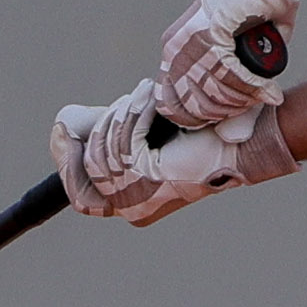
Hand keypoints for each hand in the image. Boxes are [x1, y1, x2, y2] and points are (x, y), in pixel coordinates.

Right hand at [51, 81, 297, 226]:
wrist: (242, 140)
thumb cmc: (203, 134)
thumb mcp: (145, 135)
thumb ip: (111, 134)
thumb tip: (65, 126)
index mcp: (131, 205)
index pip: (79, 195)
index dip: (65, 161)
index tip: (64, 129)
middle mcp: (132, 209)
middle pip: (88, 166)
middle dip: (100, 126)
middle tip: (124, 102)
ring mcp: (141, 197)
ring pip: (104, 151)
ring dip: (122, 115)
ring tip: (147, 97)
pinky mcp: (152, 178)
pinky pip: (124, 140)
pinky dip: (136, 113)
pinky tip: (153, 100)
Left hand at [157, 0, 306, 127]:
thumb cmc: (254, 6)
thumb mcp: (233, 45)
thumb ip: (230, 72)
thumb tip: (241, 100)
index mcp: (174, 49)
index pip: (171, 103)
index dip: (197, 119)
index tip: (224, 118)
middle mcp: (175, 47)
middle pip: (190, 105)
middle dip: (222, 115)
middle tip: (246, 110)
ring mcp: (189, 42)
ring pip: (212, 93)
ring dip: (240, 102)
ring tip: (260, 97)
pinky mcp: (210, 34)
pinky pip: (229, 76)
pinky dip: (251, 88)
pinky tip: (266, 89)